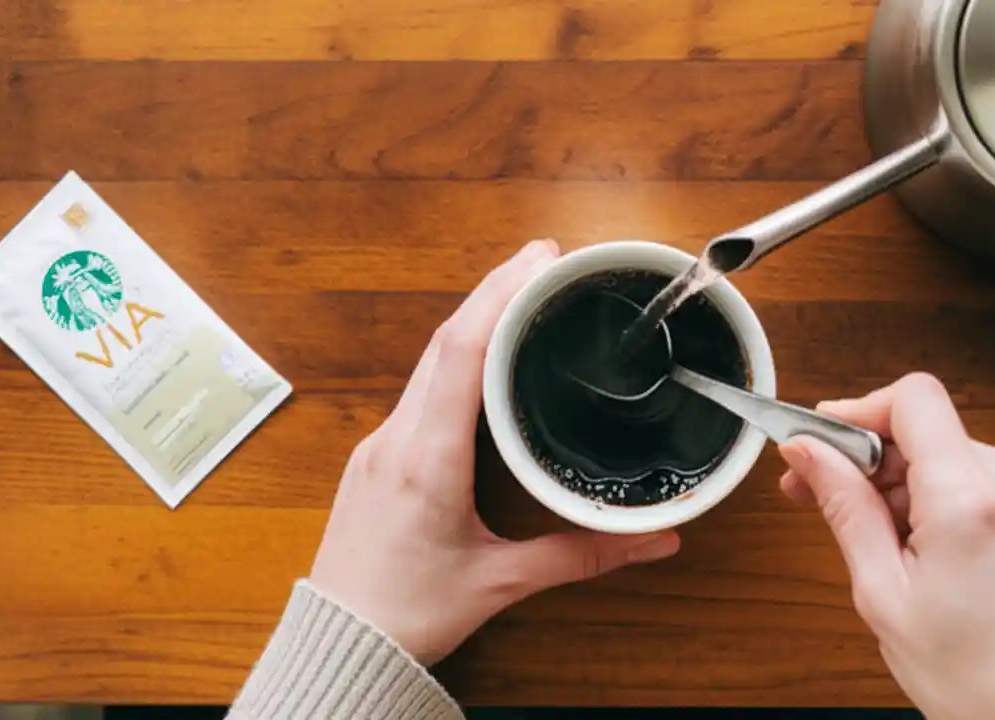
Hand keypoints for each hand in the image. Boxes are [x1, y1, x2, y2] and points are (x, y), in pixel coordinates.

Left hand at [310, 240, 680, 664]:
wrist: (338, 644)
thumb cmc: (409, 614)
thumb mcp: (502, 582)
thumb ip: (581, 555)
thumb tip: (656, 540)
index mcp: (426, 461)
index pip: (460, 356)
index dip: (499, 298)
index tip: (537, 261)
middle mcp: (396, 439)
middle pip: (444, 341)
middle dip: (493, 291)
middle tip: (543, 258)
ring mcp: (379, 443)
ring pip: (427, 360)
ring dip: (473, 318)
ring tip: (520, 290)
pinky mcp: (377, 456)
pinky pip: (418, 387)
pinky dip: (454, 355)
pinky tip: (482, 352)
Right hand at [779, 373, 994, 719]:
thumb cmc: (971, 673)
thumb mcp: (883, 592)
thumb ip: (844, 507)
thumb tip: (806, 451)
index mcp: (969, 499)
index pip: (912, 399)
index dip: (856, 410)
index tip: (818, 439)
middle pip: (919, 425)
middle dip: (861, 452)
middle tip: (814, 491)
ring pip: (937, 448)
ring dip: (890, 477)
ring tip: (863, 532)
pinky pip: (963, 472)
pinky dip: (923, 492)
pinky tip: (902, 538)